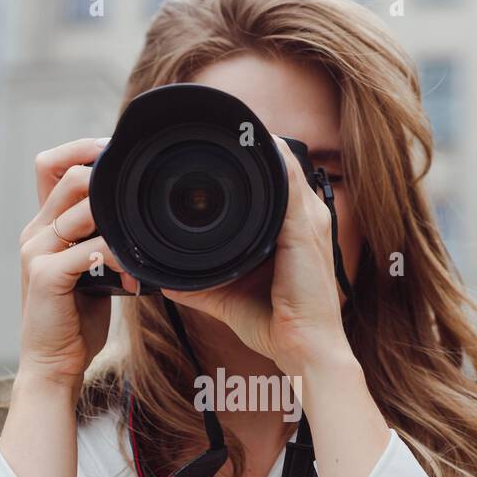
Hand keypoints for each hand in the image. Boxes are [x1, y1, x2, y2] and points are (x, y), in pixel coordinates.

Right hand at [16, 137, 138, 390]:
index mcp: (43, 226)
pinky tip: (132, 278)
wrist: (53, 364)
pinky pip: (89, 249)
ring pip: (81, 208)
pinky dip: (117, 257)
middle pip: (70, 175)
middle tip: (142, 207)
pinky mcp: (44, 275)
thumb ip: (101, 241)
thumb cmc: (76, 321)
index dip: (84, 151)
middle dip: (111, 182)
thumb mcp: (90, 271)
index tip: (121, 160)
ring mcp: (35, 251)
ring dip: (120, 225)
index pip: (51, 164)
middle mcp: (34, 232)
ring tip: (141, 255)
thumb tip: (137, 220)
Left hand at [161, 135, 351, 377]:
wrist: (304, 350)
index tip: (221, 149)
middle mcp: (308, 219)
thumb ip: (201, 286)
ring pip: (285, 165)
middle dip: (252, 144)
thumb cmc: (277, 326)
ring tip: (229, 126)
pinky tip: (254, 142)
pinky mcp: (305, 231)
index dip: (252, 161)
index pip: (278, 180)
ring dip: (259, 144)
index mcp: (296, 230)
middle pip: (282, 164)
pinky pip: (290, 183)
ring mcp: (311, 222)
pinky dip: (274, 159)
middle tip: (218, 128)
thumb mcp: (230, 298)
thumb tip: (166, 281)